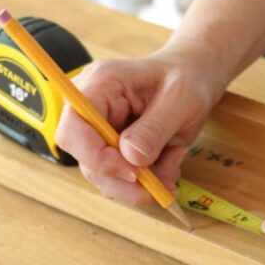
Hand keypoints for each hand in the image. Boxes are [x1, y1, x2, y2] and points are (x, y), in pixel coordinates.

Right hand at [55, 43, 223, 205]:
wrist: (191, 77)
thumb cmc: (184, 79)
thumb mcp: (180, 100)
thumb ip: (154, 129)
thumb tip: (132, 158)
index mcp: (101, 84)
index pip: (73, 129)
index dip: (97, 157)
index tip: (134, 173)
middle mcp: (91, 108)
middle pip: (86, 159)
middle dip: (124, 181)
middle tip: (161, 187)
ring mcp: (98, 130)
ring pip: (103, 175)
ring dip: (141, 182)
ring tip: (174, 162)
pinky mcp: (110, 148)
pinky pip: (120, 177)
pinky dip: (147, 179)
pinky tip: (169, 161)